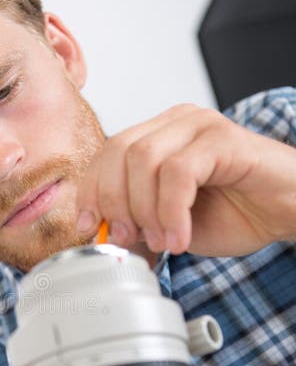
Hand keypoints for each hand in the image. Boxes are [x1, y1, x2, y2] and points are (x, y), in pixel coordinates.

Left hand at [76, 104, 295, 255]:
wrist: (287, 212)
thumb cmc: (235, 212)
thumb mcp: (169, 224)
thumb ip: (135, 224)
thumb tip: (99, 235)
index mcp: (157, 136)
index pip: (106, 153)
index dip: (91, 191)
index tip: (89, 227)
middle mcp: (175, 124)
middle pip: (118, 152)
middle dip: (114, 203)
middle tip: (127, 238)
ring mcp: (200, 126)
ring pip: (144, 160)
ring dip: (144, 211)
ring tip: (162, 242)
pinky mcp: (224, 140)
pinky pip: (179, 173)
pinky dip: (171, 212)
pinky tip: (179, 238)